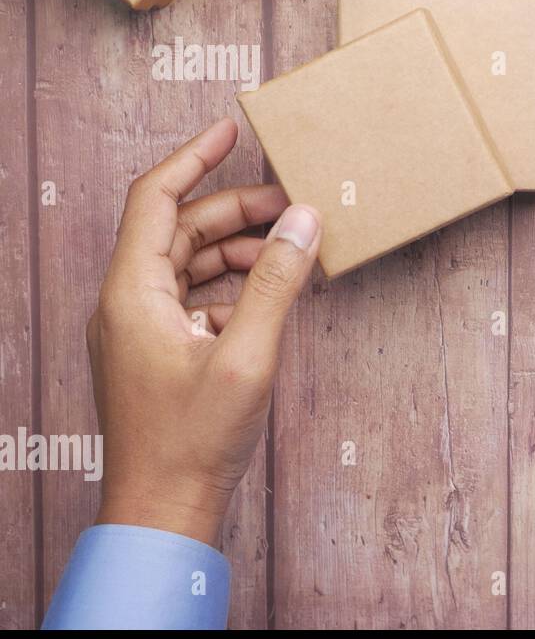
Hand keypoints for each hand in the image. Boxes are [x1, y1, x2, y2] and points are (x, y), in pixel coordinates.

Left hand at [88, 119, 320, 546]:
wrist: (163, 508)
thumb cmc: (194, 439)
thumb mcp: (248, 354)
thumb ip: (276, 282)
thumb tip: (303, 220)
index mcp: (131, 292)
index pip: (155, 198)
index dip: (193, 157)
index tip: (230, 129)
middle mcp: (127, 302)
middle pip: (179, 229)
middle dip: (235, 209)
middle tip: (291, 202)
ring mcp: (140, 329)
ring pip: (189, 263)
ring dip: (238, 249)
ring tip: (289, 249)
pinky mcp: (158, 352)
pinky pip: (195, 299)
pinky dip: (233, 288)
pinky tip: (271, 298)